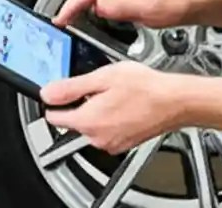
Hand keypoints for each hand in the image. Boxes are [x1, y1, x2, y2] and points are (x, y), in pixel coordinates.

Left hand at [41, 62, 189, 153]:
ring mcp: (111, 144)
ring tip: (115, 95)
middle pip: (73, 121)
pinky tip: (123, 105)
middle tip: (98, 87)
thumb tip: (47, 94)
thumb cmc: (144, 88)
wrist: (174, 102)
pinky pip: (107, 131)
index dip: (55, 101)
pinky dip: (110, 119)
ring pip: (91, 126)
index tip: (62, 91)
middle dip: (80, 104)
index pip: (52, 117)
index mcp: (87, 121)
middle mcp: (97, 138)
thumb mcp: (102, 78)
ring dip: (96, 111)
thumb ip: (70, 88)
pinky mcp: (123, 144)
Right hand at [53, 0, 196, 28]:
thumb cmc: (176, 4)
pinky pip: (104, 1)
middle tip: (61, 23)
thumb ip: (120, 7)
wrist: (193, 3)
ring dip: (81, 8)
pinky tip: (92, 19)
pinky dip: (93, 10)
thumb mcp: (147, 9)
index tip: (62, 18)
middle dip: (72, 6)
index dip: (72, 4)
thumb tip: (98, 7)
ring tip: (70, 22)